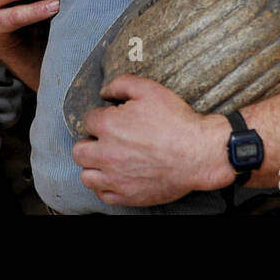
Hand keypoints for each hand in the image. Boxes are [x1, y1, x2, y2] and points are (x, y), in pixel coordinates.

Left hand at [72, 75, 233, 206]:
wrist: (199, 152)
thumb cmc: (176, 120)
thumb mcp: (149, 89)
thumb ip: (120, 84)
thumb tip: (104, 92)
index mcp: (108, 125)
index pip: (88, 121)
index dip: (102, 118)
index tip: (114, 120)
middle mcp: (106, 153)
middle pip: (79, 150)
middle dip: (91, 142)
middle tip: (107, 141)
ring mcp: (115, 178)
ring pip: (86, 176)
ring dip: (94, 166)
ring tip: (109, 160)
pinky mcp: (127, 195)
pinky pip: (103, 194)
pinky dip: (106, 186)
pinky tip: (117, 176)